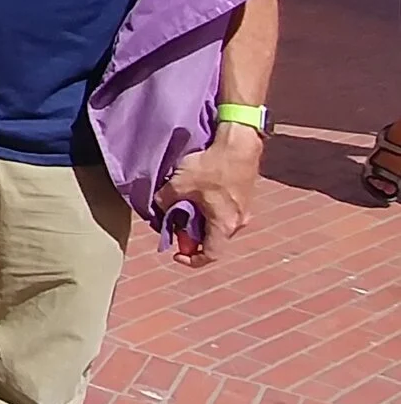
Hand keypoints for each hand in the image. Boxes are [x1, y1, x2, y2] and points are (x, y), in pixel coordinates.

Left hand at [153, 122, 265, 265]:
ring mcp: (244, 208)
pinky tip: (195, 191)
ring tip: (183, 203)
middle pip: (213, 239)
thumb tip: (159, 206)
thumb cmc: (212, 166)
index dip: (192, 260)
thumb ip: (165, 200)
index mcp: (225, 225)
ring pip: (218, 223)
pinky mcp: (243, 195)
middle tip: (175, 224)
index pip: (211, 255)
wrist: (239, 143)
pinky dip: (208, 208)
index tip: (177, 254)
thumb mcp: (179, 185)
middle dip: (192, 235)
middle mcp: (238, 221)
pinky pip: (223, 209)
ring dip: (199, 219)